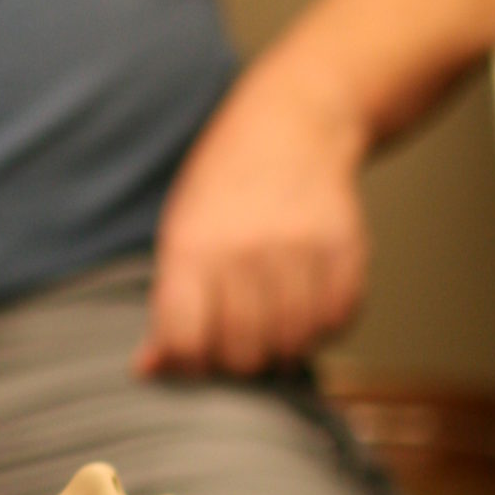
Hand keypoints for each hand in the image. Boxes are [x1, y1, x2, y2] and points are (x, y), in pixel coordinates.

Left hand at [136, 71, 368, 376]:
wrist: (291, 124)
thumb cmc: (225, 184)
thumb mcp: (180, 230)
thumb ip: (167, 304)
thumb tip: (149, 371)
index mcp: (192, 246)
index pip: (185, 343)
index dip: (187, 365)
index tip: (194, 355)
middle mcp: (245, 250)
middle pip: (242, 354)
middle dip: (237, 360)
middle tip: (238, 339)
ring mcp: (299, 250)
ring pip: (293, 346)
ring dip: (283, 345)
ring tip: (272, 318)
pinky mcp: (346, 250)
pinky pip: (338, 322)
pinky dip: (323, 326)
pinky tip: (306, 303)